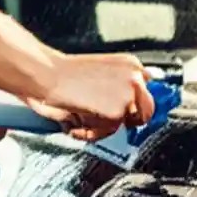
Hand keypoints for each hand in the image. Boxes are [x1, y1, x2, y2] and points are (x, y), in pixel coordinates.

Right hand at [27, 53, 155, 140]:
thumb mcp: (102, 73)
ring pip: (126, 124)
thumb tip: (131, 105)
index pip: (148, 90)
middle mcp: (135, 77)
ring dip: (103, 126)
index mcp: (131, 64)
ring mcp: (128, 95)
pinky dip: (91, 132)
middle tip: (103, 116)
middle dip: (127, 119)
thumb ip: (120, 85)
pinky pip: (109, 132)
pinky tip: (77, 119)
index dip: (137, 105)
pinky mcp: (117, 112)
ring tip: (81, 115)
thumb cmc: (65, 74)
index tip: (129, 111)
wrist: (47, 74)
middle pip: (147, 111)